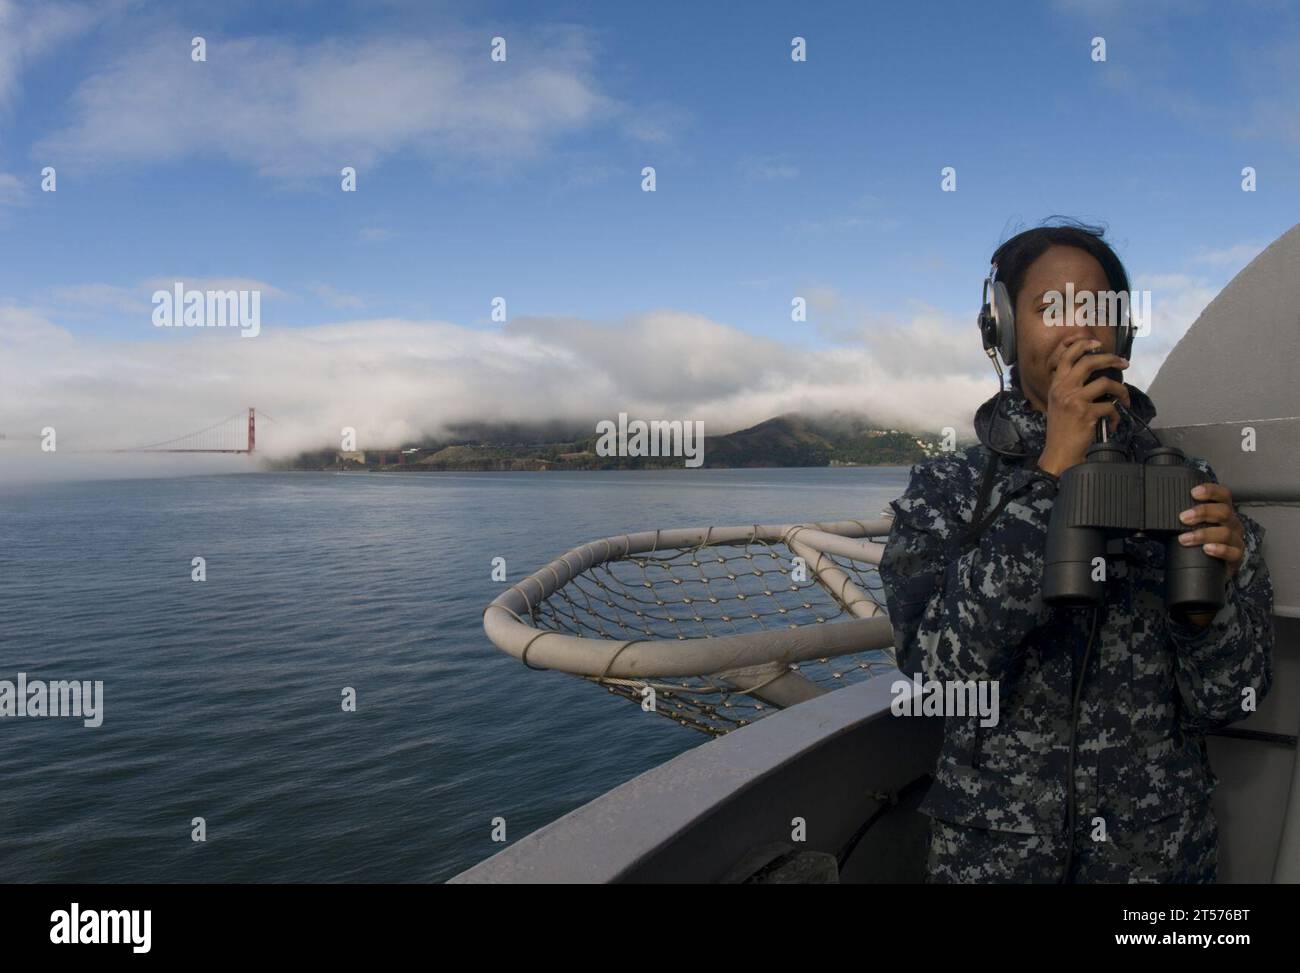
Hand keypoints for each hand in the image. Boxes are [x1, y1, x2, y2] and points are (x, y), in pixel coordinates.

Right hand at [1037, 335, 1130, 476]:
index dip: (1083, 345)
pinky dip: (1116, 415)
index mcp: (1056, 385)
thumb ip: (1070, 388)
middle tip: (1123, 363)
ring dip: (1121, 391)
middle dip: (1111, 359)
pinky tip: (1113, 422)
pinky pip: (1110, 407)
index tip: (1098, 345)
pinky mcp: (1086, 414)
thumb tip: (1096, 378)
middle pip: (1089, 362)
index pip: (1066, 356)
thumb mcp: (1058, 404)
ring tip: (1124, 399)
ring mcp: (1074, 400)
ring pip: (1106, 383)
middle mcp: (1063, 389)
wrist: (1059, 452)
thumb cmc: (1061, 430)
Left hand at [1178, 481, 1245, 581]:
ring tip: (1185, 539)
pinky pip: (1232, 553)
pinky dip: (1219, 550)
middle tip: (1183, 517)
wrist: (1215, 566)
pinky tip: (1207, 549)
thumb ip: (1180, 520)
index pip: (1223, 495)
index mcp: (1222, 512)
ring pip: (1225, 533)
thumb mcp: (1193, 527)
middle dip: (1202, 512)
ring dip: (1203, 534)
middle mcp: (1232, 523)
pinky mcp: (1236, 557)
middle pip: (1224, 512)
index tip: (1194, 492)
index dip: (1211, 491)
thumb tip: (1149, 520)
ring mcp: (1235, 540)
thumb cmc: (1201, 542)